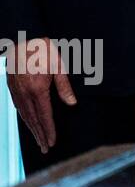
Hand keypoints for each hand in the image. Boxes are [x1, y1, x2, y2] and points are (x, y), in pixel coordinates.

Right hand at [5, 37, 76, 154]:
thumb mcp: (58, 66)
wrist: (23, 38)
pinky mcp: (12, 87)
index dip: (49, 130)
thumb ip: (64, 87)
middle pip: (33, 120)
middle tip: (45, 148)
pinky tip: (28, 122)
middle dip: (40, 135)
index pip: (44, 116)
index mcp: (37, 90)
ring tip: (38, 140)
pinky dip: (24, 118)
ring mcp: (16, 91)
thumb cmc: (44, 50)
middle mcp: (24, 94)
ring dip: (32, 129)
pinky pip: (18, 107)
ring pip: (24, 115)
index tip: (52, 142)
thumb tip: (71, 104)